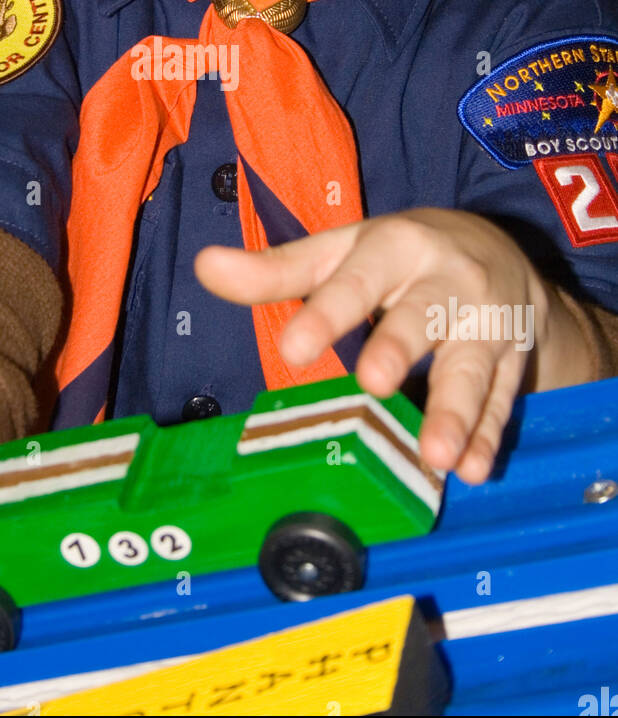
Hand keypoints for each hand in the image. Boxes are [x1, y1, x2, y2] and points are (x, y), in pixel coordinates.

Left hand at [194, 208, 549, 484]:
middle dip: (399, 347)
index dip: (326, 313)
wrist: (501, 252)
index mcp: (395, 247)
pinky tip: (471, 470)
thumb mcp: (342, 251)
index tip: (292, 348)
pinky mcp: (514, 361)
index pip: (356, 280)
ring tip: (437, 455)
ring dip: (456, 411)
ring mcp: (487, 322)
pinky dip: (487, 436)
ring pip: (470, 367)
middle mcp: (446, 281)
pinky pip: (501, 402)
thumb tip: (204, 267)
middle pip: (421, 315)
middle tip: (373, 382)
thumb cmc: (400, 257)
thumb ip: (277, 269)